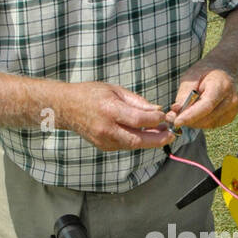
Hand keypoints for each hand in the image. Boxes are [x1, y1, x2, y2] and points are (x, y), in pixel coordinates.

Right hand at [59, 82, 173, 151]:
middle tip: (171, 135)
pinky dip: (137, 141)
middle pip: (137, 139)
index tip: (165, 116)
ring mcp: (104, 140)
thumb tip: (157, 111)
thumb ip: (137, 102)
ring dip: (150, 141)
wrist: (66, 107)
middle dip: (157, 139)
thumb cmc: (92, 94)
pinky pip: (125, 145)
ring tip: (162, 134)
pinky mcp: (103, 146)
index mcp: (109, 110)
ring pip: (133, 145)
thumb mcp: (115, 90)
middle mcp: (106, 128)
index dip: (155, 120)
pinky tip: (145, 135)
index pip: (138, 119)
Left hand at [167, 68, 237, 131]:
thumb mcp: (192, 76)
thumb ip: (185, 93)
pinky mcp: (230, 117)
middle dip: (188, 119)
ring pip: (207, 124)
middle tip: (172, 116)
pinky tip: (196, 112)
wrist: (224, 71)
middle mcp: (231, 100)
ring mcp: (232, 110)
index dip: (191, 116)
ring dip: (193, 121)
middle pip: (206, 117)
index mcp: (222, 85)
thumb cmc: (206, 72)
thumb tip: (177, 110)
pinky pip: (211, 124)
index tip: (176, 122)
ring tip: (184, 111)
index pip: (206, 106)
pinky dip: (200, 121)